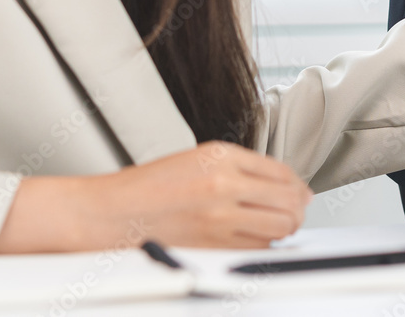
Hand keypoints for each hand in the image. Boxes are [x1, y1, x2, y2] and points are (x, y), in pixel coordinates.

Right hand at [0, 141, 312, 253]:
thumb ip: (240, 168)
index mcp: (220, 156)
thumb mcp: (196, 160)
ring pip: (281, 227)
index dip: (296, 185)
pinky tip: (252, 239)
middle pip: (290, 201)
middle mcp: (224, 184)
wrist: (107, 214)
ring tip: (274, 225)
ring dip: (285, 228)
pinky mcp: (213, 246)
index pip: (282, 171)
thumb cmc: (145, 189)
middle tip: (292, 210)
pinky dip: (263, 246)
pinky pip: (258, 248)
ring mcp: (219, 217)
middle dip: (297, 208)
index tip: (298, 191)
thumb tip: (284, 184)